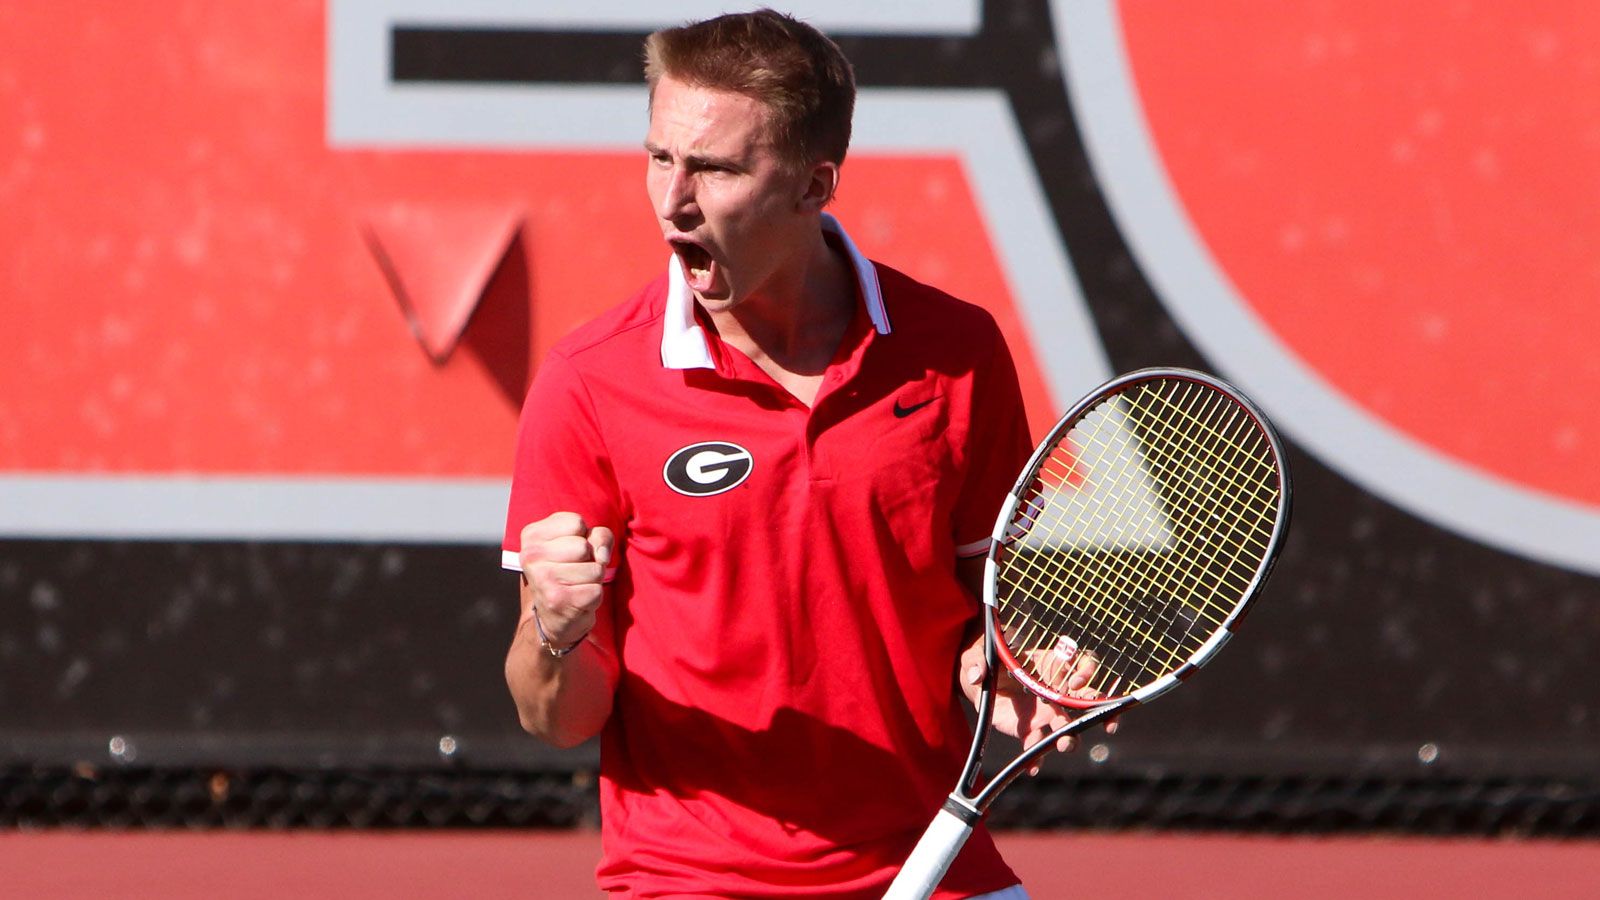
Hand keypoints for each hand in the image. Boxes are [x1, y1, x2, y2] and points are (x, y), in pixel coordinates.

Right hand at [518, 512, 613, 646]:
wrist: (552, 616)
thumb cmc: (569, 570)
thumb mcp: (583, 542)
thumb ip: (600, 535)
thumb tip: (602, 556)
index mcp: (532, 535)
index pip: (577, 523)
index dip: (583, 537)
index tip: (569, 551)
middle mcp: (531, 556)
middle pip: (584, 547)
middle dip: (589, 560)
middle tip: (574, 571)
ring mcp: (542, 579)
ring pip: (594, 569)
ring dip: (593, 579)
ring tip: (576, 585)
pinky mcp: (557, 600)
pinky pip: (596, 591)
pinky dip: (594, 597)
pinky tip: (577, 599)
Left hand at [959, 633, 1118, 775]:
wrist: (978, 677)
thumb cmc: (986, 657)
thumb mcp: (979, 654)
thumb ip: (978, 663)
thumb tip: (977, 675)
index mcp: (1048, 663)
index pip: (1079, 664)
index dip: (1084, 672)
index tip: (1075, 683)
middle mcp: (1053, 689)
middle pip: (1083, 699)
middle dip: (1095, 710)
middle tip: (1105, 723)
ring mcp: (1044, 711)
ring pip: (1066, 726)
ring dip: (1070, 737)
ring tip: (1066, 745)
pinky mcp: (1029, 729)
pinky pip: (1037, 745)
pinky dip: (1036, 758)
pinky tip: (1032, 767)